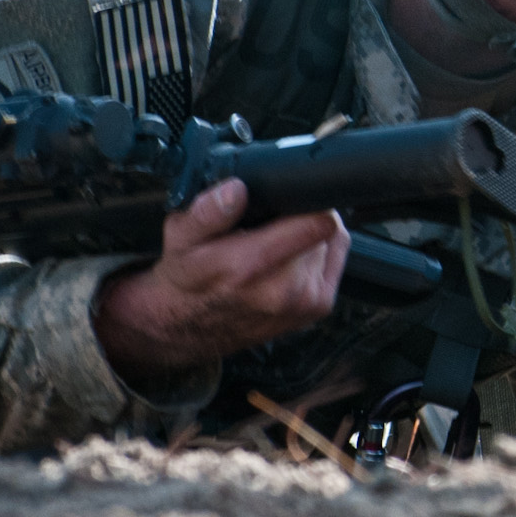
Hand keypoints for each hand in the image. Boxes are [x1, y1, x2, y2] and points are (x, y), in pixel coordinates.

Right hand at [94, 178, 349, 387]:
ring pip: (331, 242)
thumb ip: (207, 213)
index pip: (316, 222)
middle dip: (302, 217)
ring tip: (276, 243)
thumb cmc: (187, 277)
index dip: (308, 200)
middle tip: (271, 223)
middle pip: (323, 227)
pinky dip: (319, 253)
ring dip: (311, 237)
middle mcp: (285, 290)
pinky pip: (335, 261)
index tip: (289, 195)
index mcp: (251, 267)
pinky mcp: (319, 308)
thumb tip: (236, 190)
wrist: (187, 327)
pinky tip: (290, 258)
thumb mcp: (180, 237)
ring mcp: (307, 302)